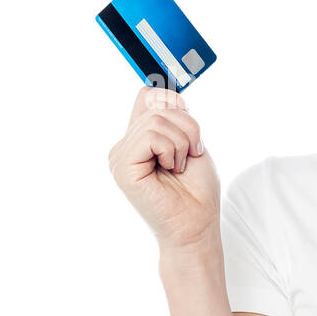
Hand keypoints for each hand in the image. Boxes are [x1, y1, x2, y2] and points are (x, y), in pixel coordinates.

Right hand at [108, 85, 218, 252]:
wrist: (196, 225)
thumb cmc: (196, 191)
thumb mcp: (190, 141)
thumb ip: (172, 115)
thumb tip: (162, 89)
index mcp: (139, 138)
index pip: (149, 96)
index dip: (173, 103)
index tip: (189, 129)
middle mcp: (125, 146)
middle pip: (157, 104)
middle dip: (187, 127)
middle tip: (188, 156)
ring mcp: (120, 156)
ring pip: (157, 119)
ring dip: (182, 142)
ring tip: (178, 167)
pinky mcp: (122, 167)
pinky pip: (151, 136)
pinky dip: (172, 150)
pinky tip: (169, 170)